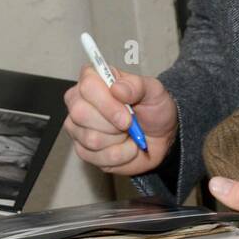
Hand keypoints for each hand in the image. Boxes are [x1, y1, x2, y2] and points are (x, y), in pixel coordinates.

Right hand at [63, 66, 178, 175]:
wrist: (160, 137)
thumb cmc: (153, 109)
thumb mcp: (154, 91)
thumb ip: (137, 85)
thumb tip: (117, 88)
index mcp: (94, 80)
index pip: (87, 86)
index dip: (107, 103)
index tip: (127, 114)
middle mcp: (79, 102)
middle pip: (81, 114)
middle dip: (113, 124)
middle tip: (129, 124)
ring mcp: (78, 128)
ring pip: (91, 139)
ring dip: (119, 140)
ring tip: (128, 134)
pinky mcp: (83, 151)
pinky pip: (98, 157)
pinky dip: (121, 155)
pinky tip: (126, 147)